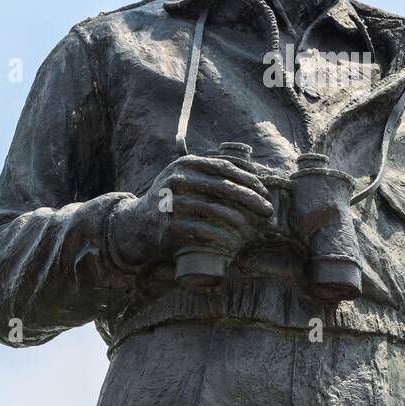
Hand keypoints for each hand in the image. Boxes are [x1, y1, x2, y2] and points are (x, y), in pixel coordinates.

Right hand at [108, 155, 273, 269]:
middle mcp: (177, 178)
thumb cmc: (173, 201)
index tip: (265, 193)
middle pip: (223, 187)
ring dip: (238, 219)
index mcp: (186, 164)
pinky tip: (232, 242)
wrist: (137, 225)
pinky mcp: (167, 226)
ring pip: (213, 209)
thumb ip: (211, 171)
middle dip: (251, 199)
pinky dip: (219, 236)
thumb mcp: (186, 177)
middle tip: (267, 211)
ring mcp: (170, 202)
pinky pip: (199, 230)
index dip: (249, 180)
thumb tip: (254, 169)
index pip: (225, 167)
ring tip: (253, 228)